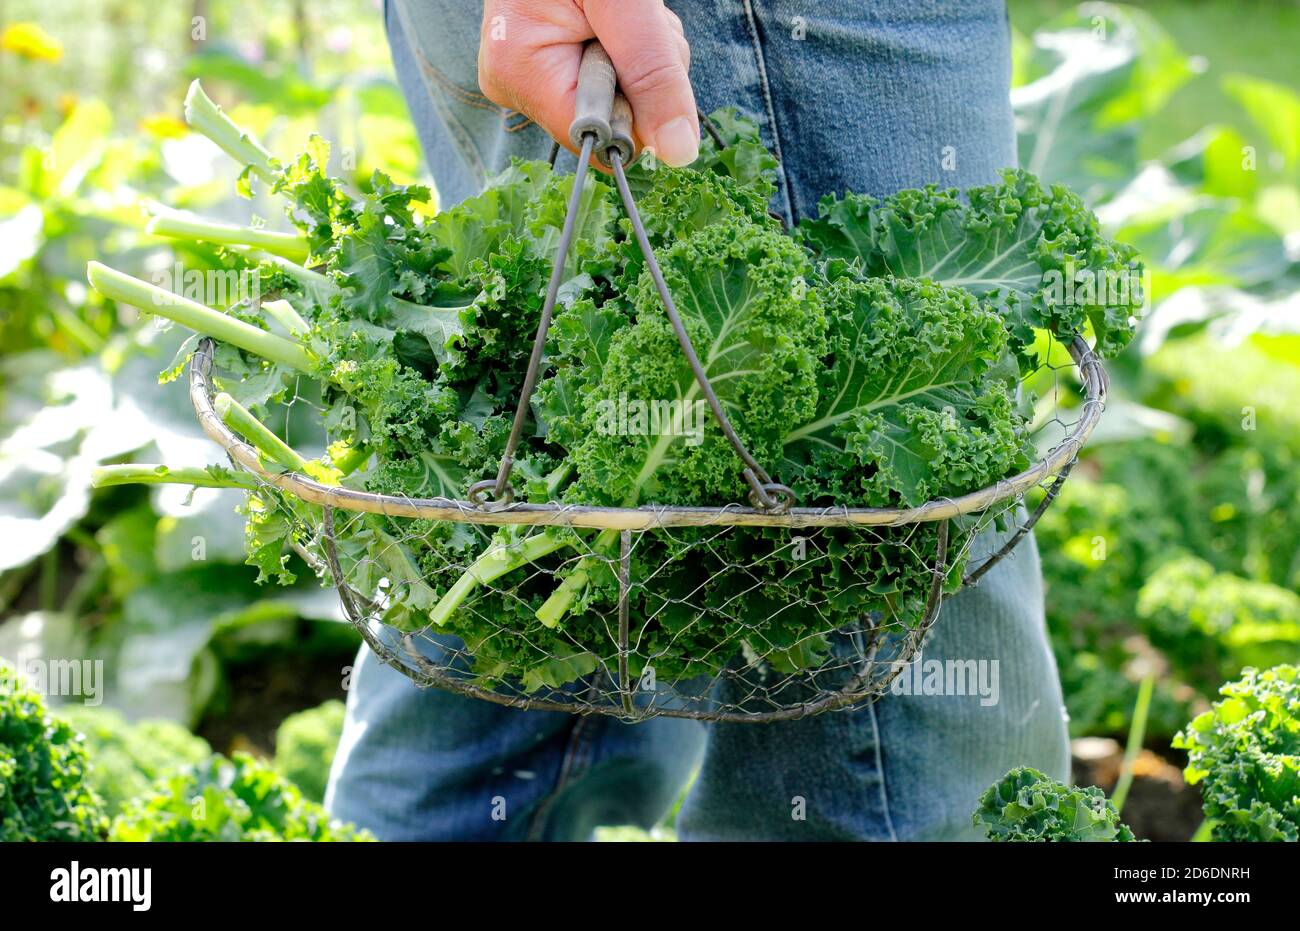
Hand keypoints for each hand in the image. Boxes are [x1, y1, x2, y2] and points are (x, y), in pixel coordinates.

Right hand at [478, 0, 698, 165]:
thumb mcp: (623, 2)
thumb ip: (652, 72)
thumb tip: (678, 152)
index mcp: (518, 73)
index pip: (595, 138)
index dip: (638, 110)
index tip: (646, 56)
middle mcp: (515, 84)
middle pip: (608, 120)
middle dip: (642, 76)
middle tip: (636, 21)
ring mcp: (530, 75)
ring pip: (617, 100)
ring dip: (642, 59)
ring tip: (625, 11)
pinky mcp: (549, 64)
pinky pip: (609, 79)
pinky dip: (631, 50)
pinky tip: (619, 17)